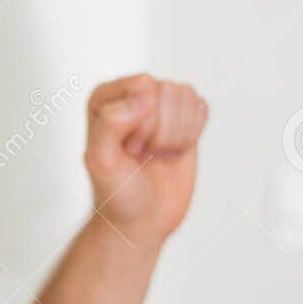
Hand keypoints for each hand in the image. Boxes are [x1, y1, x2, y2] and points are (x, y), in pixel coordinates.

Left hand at [83, 73, 208, 246]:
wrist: (143, 217)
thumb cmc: (117, 191)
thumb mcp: (101, 161)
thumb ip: (110, 124)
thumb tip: (145, 96)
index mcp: (103, 98)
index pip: (142, 86)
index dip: (141, 122)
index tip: (128, 149)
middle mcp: (130, 94)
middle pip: (166, 91)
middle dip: (159, 131)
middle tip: (141, 154)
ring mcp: (159, 103)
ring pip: (186, 97)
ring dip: (175, 135)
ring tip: (155, 153)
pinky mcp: (183, 115)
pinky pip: (201, 108)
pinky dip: (191, 135)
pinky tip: (173, 151)